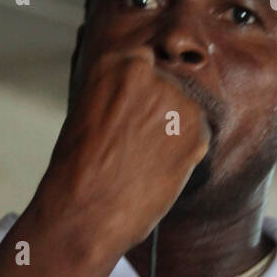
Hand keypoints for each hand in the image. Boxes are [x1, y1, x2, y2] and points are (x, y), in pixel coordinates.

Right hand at [37, 48, 211, 258]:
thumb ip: (118, 92)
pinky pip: (199, 137)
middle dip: (161, 112)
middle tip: (139, 145)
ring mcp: (176, 101)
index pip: (146, 64)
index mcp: (116, 63)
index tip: (133, 116)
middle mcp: (149, 73)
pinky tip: (160, 171)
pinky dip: (186, 154)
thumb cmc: (77, 169)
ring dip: (175, 133)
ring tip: (145, 161)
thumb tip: (141, 92)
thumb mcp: (87, 111)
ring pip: (187, 112)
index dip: (142, 94)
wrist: (84, 212)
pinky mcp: (197, 132)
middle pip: (170, 87)